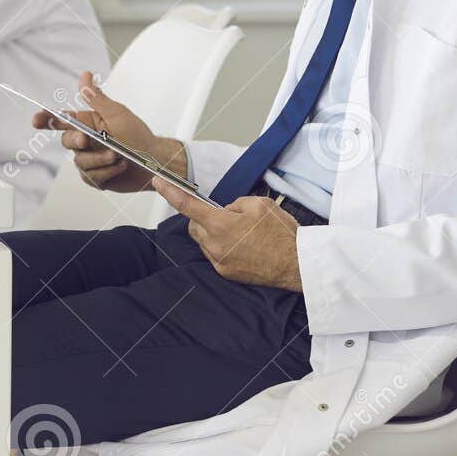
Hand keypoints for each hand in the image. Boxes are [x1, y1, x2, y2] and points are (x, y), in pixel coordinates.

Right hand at [31, 71, 181, 192]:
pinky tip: (119, 166)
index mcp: (89, 123)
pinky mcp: (96, 177)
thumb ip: (96, 97)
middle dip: (76, 140)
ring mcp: (90, 160)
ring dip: (100, 158)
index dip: (46, 120)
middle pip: (67, 141)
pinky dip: (107, 172)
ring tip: (118, 155)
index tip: (36, 120)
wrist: (155, 162)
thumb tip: (84, 76)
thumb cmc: (138, 136)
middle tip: (86, 139)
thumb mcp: (117, 113)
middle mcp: (87, 141)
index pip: (61, 120)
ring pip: (80, 162)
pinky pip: (91, 177)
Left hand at [155, 180, 302, 291]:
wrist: (298, 264)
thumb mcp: (259, 205)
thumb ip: (234, 204)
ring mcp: (219, 261)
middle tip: (230, 218)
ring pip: (204, 241)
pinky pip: (215, 254)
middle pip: (194, 226)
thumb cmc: (281, 233)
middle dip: (205, 219)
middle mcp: (215, 245)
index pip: (187, 206)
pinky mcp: (226, 273)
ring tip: (242, 234)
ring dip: (214, 234)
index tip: (157, 182)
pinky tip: (244, 247)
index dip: (169, 192)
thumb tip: (225, 211)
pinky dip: (223, 247)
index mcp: (221, 225)